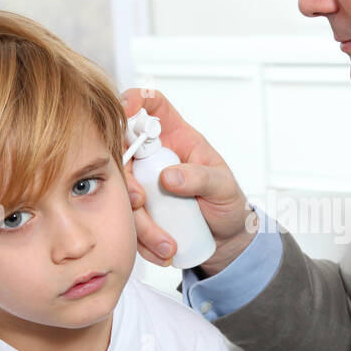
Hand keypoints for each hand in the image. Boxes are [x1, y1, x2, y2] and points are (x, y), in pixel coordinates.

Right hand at [120, 88, 257, 275]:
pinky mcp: (140, 209)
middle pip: (123, 151)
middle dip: (126, 177)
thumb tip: (169, 177)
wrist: (225, 238)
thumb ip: (200, 178)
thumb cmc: (227, 202)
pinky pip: (129, 221)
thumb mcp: (223, 187)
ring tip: (167, 244)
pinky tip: (165, 251)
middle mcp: (154, 156)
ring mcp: (144, 182)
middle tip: (141, 201)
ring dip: (140, 222)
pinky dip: (143, 240)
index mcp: (176, 136)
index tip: (127, 109)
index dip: (136, 99)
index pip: (152, 105)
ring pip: (123, 192)